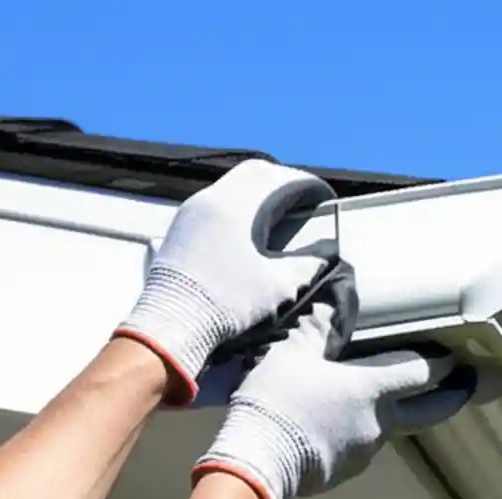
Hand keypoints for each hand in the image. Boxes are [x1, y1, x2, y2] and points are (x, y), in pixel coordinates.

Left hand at [115, 159, 337, 403]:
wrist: (173, 323)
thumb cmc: (228, 303)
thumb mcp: (279, 285)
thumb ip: (308, 263)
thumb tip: (328, 252)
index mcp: (240, 206)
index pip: (282, 180)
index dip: (309, 185)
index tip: (325, 197)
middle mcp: (214, 198)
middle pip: (256, 172)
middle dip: (285, 180)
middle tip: (304, 197)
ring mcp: (193, 210)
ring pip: (233, 183)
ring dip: (260, 190)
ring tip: (279, 211)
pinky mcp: (182, 226)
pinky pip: (216, 200)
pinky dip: (239, 204)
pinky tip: (249, 228)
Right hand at [192, 308, 475, 498]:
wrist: (255, 464)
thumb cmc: (274, 404)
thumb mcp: (292, 351)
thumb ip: (318, 324)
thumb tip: (335, 296)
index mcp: (373, 389)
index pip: (424, 373)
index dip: (447, 364)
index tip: (465, 357)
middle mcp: (379, 422)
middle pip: (431, 410)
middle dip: (456, 396)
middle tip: (479, 387)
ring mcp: (364, 451)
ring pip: (396, 427)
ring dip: (404, 412)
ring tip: (402, 398)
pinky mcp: (345, 470)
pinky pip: (365, 444)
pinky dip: (366, 430)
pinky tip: (349, 422)